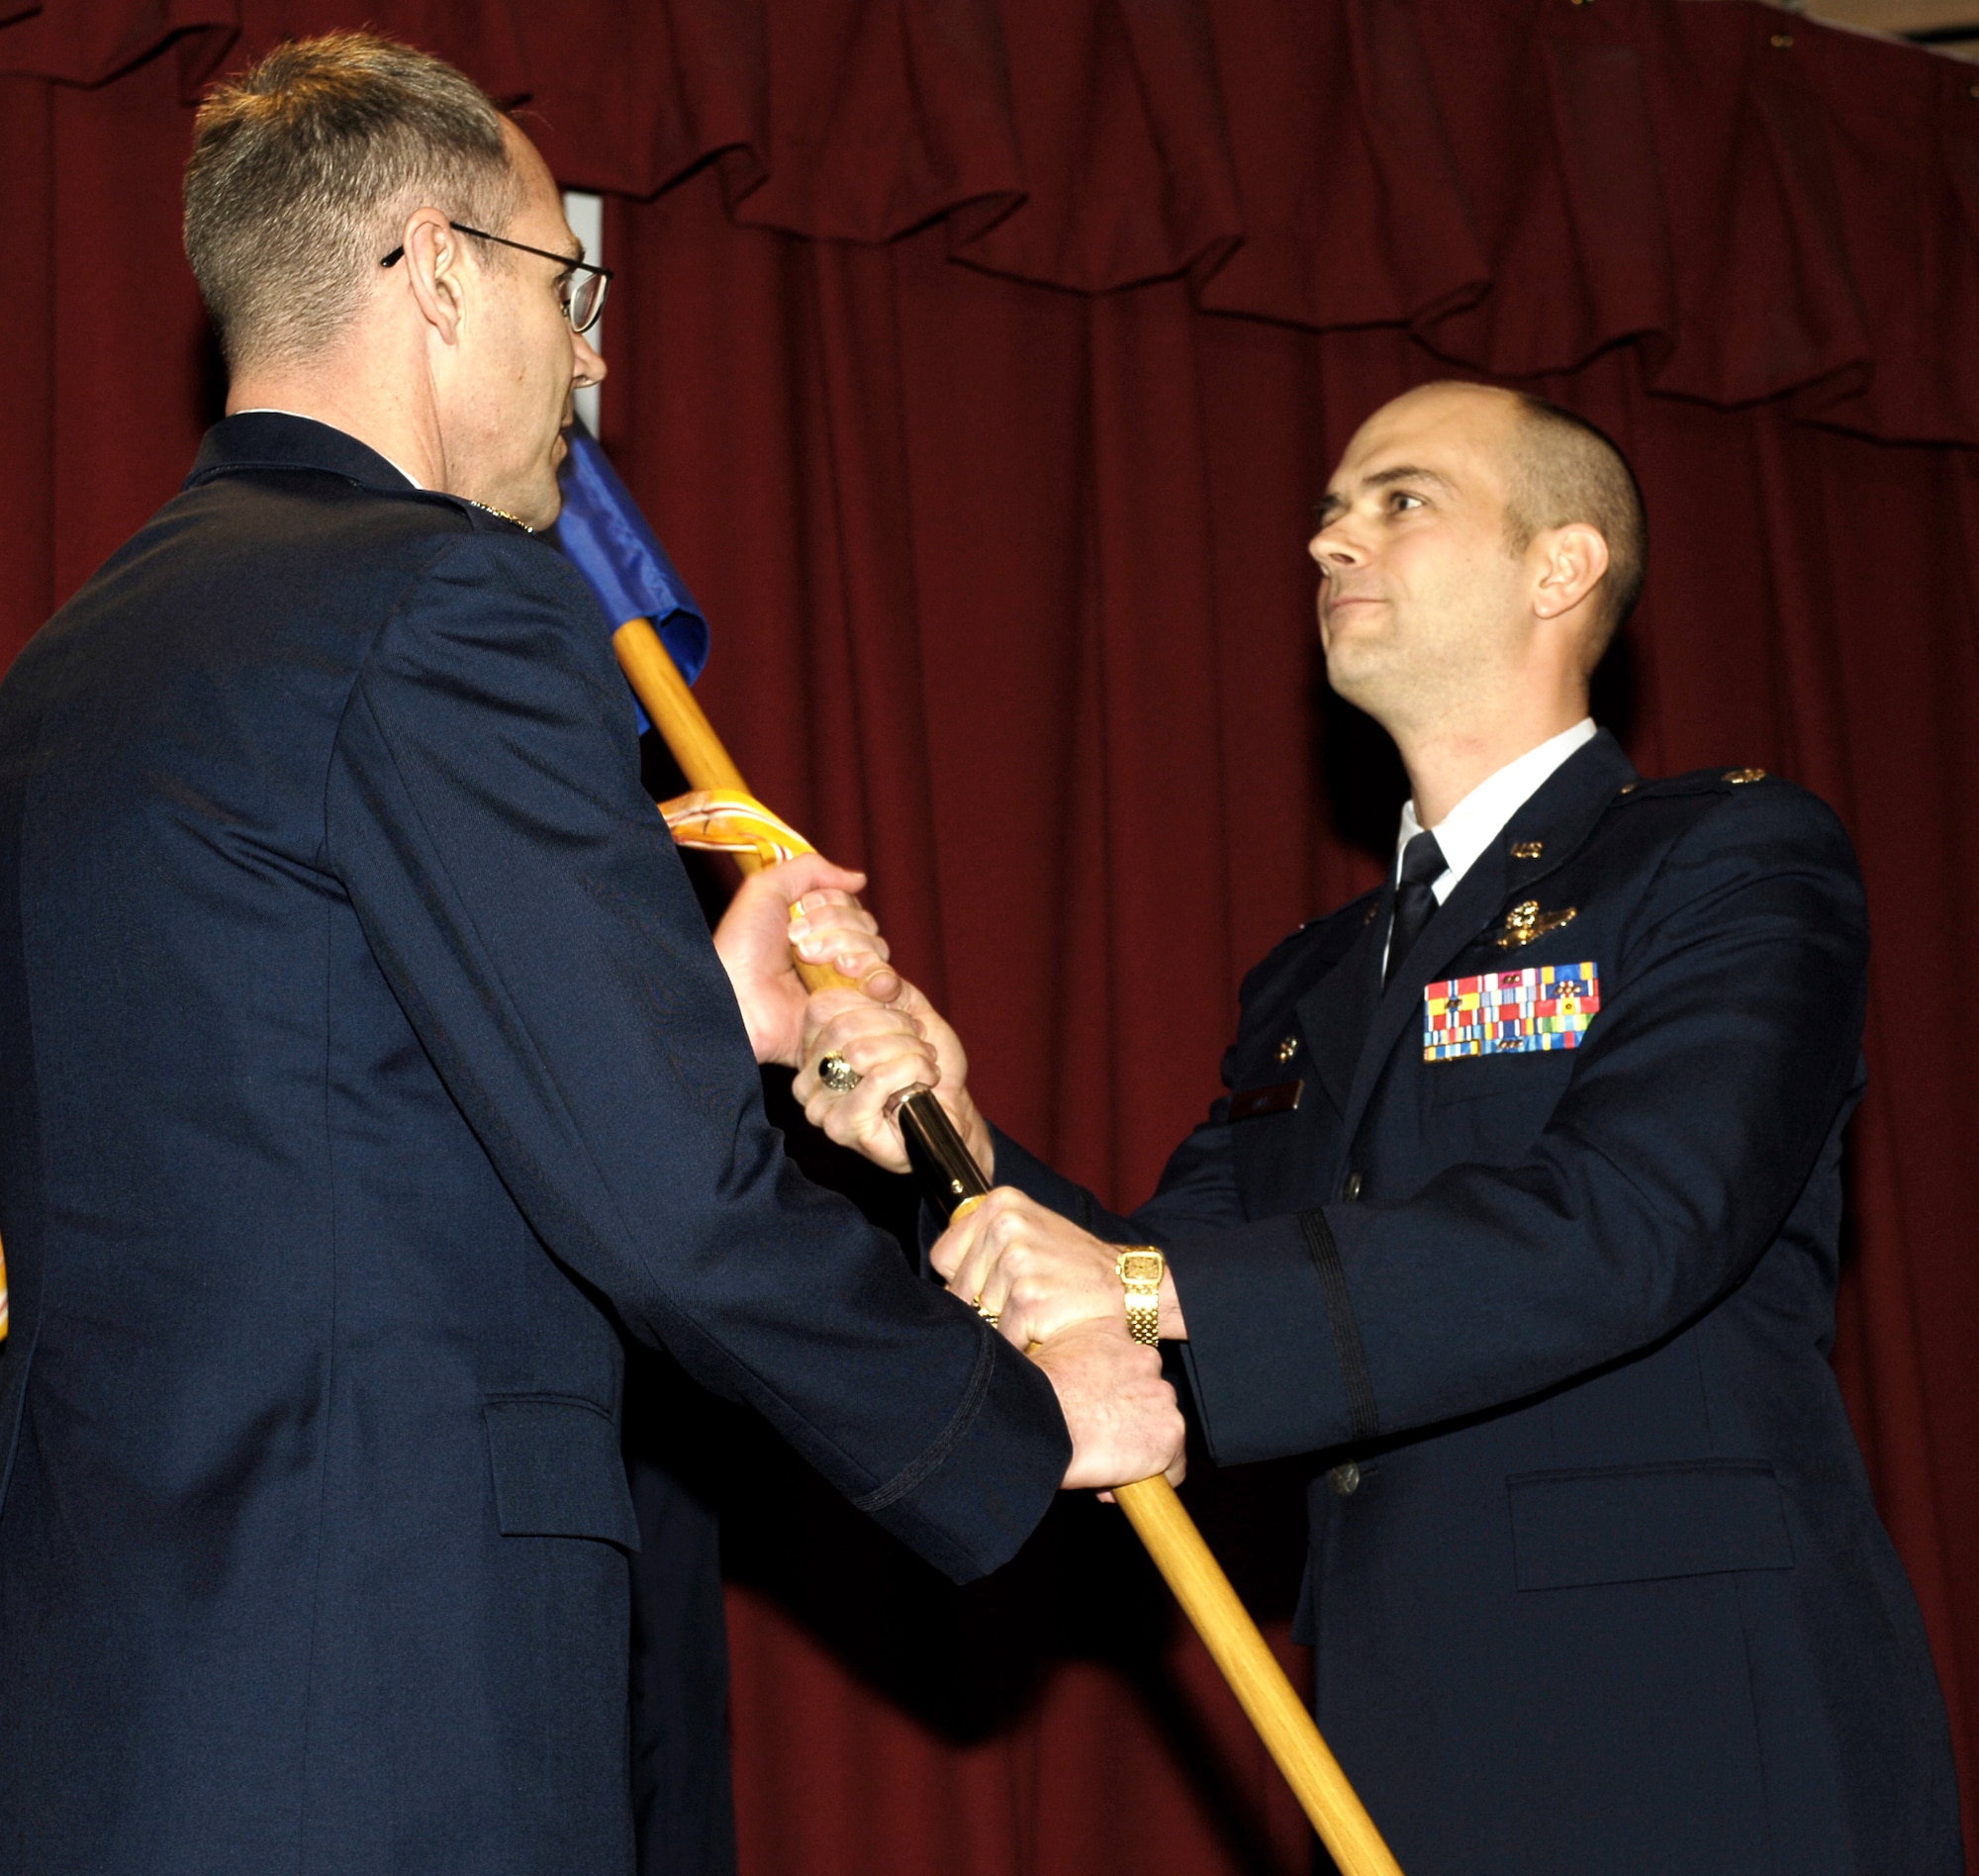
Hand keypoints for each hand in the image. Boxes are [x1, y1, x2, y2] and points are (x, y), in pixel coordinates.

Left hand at [712, 856, 898, 1065]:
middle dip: (836, 928)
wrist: (737, 1002)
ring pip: (877, 953)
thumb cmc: (742, 950)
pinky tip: (843, 978)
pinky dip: (870, 976)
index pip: (852, 905)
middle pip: (869, 927)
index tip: (799, 916)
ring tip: (815, 966)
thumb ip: (810, 869)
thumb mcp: (765, 890)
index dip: (831, 906)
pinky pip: (886, 986)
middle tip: (800, 947)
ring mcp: (844, 985)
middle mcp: (833, 955)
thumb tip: (858, 878)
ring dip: (847, 951)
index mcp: (814, 928)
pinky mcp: (853, 1011)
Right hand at [795, 977, 993, 1176]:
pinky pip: (878, 1079)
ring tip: (924, 1063)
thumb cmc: (925, 1066)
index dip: (871, 1000)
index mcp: (812, 1046)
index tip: (903, 1014)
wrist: (950, 1114)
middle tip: (919, 1041)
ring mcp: (818, 1105)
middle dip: (896, 1027)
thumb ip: (887, 984)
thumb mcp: (909, 1011)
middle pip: (843, 1025)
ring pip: (862, 1052)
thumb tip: (873, 975)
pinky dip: (913, 1071)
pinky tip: (925, 1081)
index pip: (824, 1003)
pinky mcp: (841, 1127)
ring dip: (909, 1051)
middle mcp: (806, 1076)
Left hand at [933, 1188, 1186, 1346]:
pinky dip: (1022, 1343)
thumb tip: (939, 1285)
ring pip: (978, 1316)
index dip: (965, 1279)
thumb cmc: (1074, 1264)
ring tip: (1038, 1312)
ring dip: (1003, 1327)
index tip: (993, 1286)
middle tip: (1022, 1303)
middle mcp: (1006, 1226)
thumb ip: (984, 1242)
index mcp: (1001, 1203)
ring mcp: (1017, 1262)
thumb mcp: (1030, 1229)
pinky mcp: (1029, 1298)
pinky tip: (1046, 1328)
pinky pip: (1002, 1337)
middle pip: (958, 1289)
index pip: (945, 1255)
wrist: (1131, 1285)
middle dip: (982, 1308)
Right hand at [1031, 1315, 1185, 1490]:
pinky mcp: (1170, 1431)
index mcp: (1112, 1332)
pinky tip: (1119, 1481)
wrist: (1039, 1418)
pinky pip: (1171, 1466)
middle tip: (1093, 1440)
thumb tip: (1067, 1391)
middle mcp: (1144, 1357)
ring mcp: (1161, 1395)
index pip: (1124, 1363)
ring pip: (1158, 1428)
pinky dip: (1150, 1477)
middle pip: (1145, 1395)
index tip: (1091, 1412)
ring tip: (1101, 1462)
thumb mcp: (1046, 1358)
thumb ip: (1070, 1365)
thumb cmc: (1029, 1393)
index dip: (1109, 1393)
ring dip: (1135, 1446)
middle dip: (1125, 1419)